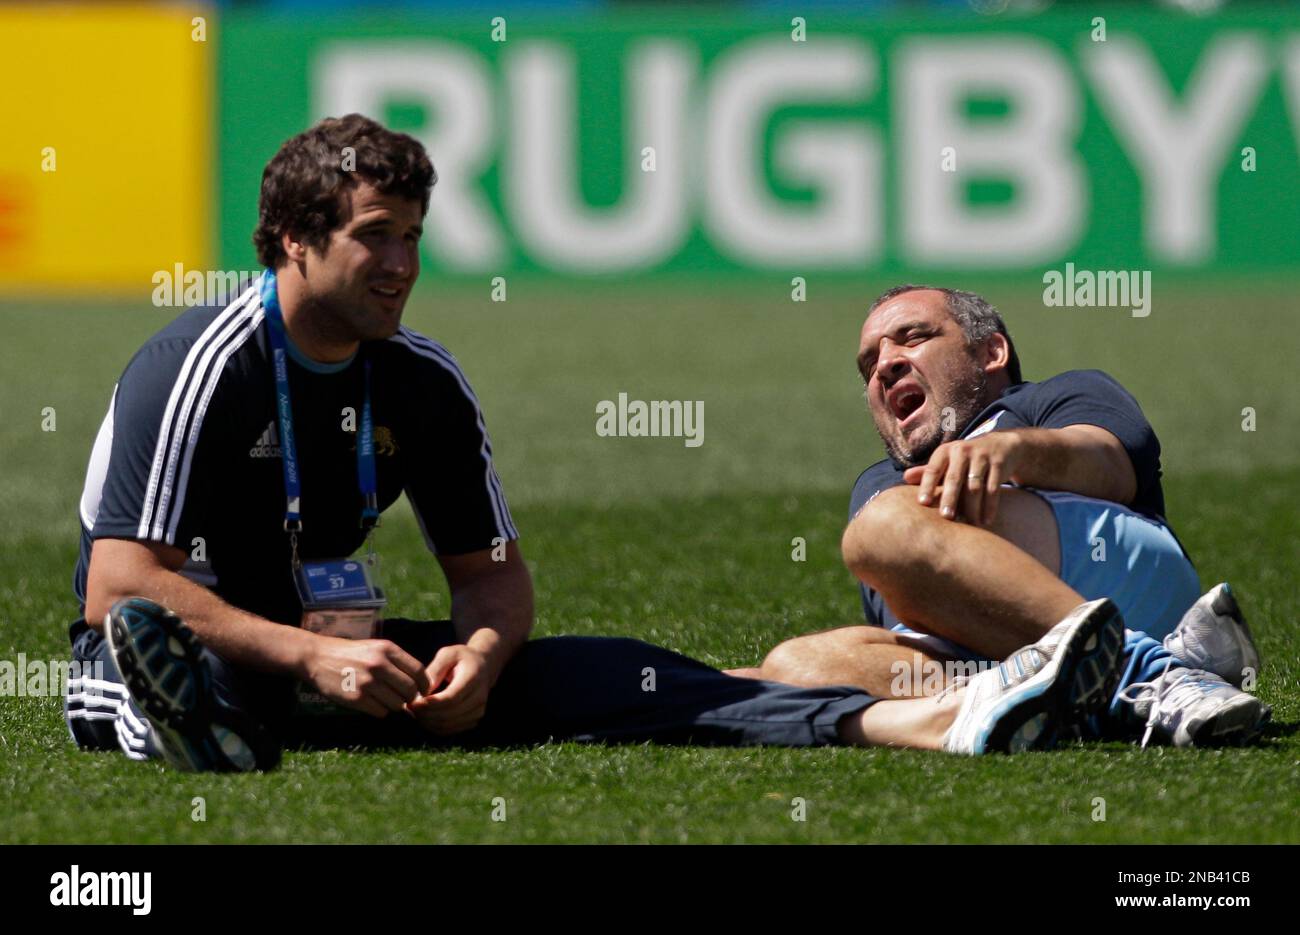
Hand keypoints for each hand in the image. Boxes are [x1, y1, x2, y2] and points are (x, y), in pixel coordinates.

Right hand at [303, 635, 431, 717]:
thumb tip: (420, 685)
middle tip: (404, 699)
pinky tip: (371, 703)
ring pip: (397, 704)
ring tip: (384, 699)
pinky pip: (381, 712)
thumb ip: (397, 663)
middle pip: (410, 690)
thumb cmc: (351, 653)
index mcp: (387, 649)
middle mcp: (379, 664)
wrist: (317, 657)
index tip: (422, 691)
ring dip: (394, 706)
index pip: (418, 671)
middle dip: (410, 698)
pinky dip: (380, 711)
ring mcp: (367, 682)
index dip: (424, 684)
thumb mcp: (376, 648)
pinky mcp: (355, 698)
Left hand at [406, 644, 493, 735]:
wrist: (483, 667)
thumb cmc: (461, 658)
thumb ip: (434, 670)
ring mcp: (478, 711)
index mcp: (473, 678)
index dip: (430, 704)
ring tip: (414, 712)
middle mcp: (479, 697)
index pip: (451, 698)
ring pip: (448, 725)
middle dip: (425, 714)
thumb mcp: (448, 654)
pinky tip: (424, 717)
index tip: (412, 702)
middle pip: (448, 714)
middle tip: (409, 708)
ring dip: (428, 722)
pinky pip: (451, 730)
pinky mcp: (473, 720)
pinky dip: (434, 727)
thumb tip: (422, 691)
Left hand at [902, 431, 1024, 525]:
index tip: (922, 503)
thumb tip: (905, 478)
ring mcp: (982, 457)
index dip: (927, 486)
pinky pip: (993, 489)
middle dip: (950, 498)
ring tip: (970, 525)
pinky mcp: (998, 465)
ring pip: (975, 486)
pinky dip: (989, 506)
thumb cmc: (965, 459)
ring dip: (972, 507)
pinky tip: (986, 521)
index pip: (933, 469)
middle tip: (946, 517)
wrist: (1000, 445)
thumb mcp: (946, 461)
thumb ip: (927, 471)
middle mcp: (962, 451)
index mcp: (945, 451)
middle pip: (954, 478)